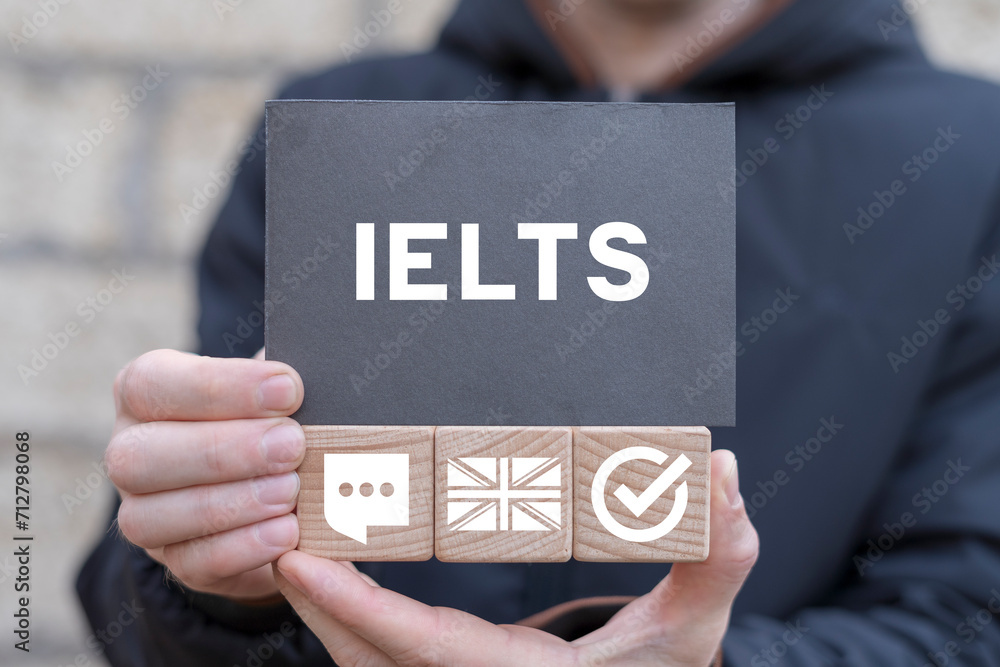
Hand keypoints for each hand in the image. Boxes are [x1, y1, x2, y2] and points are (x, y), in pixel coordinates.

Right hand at [106, 349, 305, 600]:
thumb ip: (281, 385)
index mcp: (144, 395)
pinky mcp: (176, 561)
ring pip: (151, 517)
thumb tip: (318, 380)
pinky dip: (243, 548)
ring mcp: (143, 514)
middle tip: (292, 446)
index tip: (288, 389)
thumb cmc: (276, 418)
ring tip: (292, 491)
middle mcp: (130, 453)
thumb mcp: (277, 392)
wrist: (285, 487)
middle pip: (142, 456)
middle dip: (223, 451)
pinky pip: (192, 564)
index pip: (152, 384)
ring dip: (231, 503)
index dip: (217, 386)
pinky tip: (287, 532)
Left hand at [275, 449, 757, 665]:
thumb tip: (721, 473)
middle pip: (364, 658)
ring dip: (324, 606)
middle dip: (312, 601)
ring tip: (298, 538)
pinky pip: (384, 654)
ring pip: (365, 659)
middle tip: (274, 529)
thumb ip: (715, 554)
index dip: (352, 609)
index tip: (296, 559)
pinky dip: (351, 617)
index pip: (416, 650)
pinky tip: (343, 567)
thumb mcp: (694, 630)